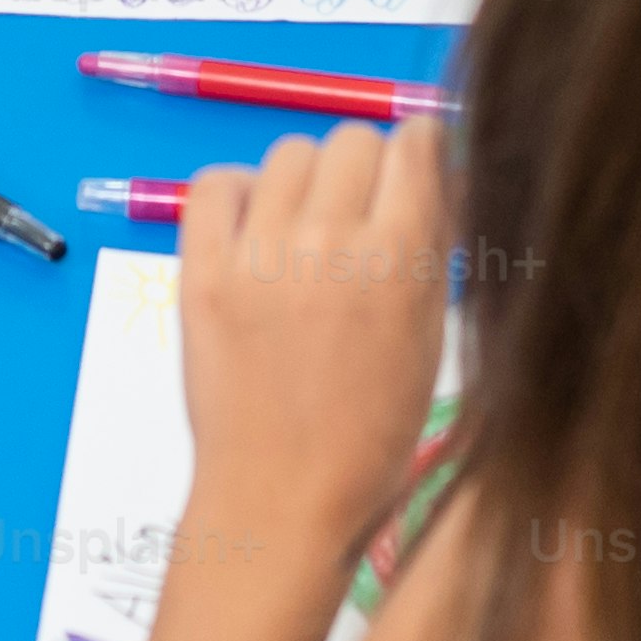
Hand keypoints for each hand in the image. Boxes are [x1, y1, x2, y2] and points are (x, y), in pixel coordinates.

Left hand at [176, 123, 453, 559]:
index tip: (411, 175)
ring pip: (289, 154)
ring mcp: (260, 255)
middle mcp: (330, 243)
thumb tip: (438, 175)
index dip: (418, 154)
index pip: (415, 143)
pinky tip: (252, 229)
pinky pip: (215, 184)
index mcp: (400, 261)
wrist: (282, 500)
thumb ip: (432, 250)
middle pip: (352, 140)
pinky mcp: (202, 272)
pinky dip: (237, 193)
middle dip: (365, 168)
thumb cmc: (371, 435)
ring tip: (304, 233)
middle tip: (358, 216)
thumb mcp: (429, 340)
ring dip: (305, 182)